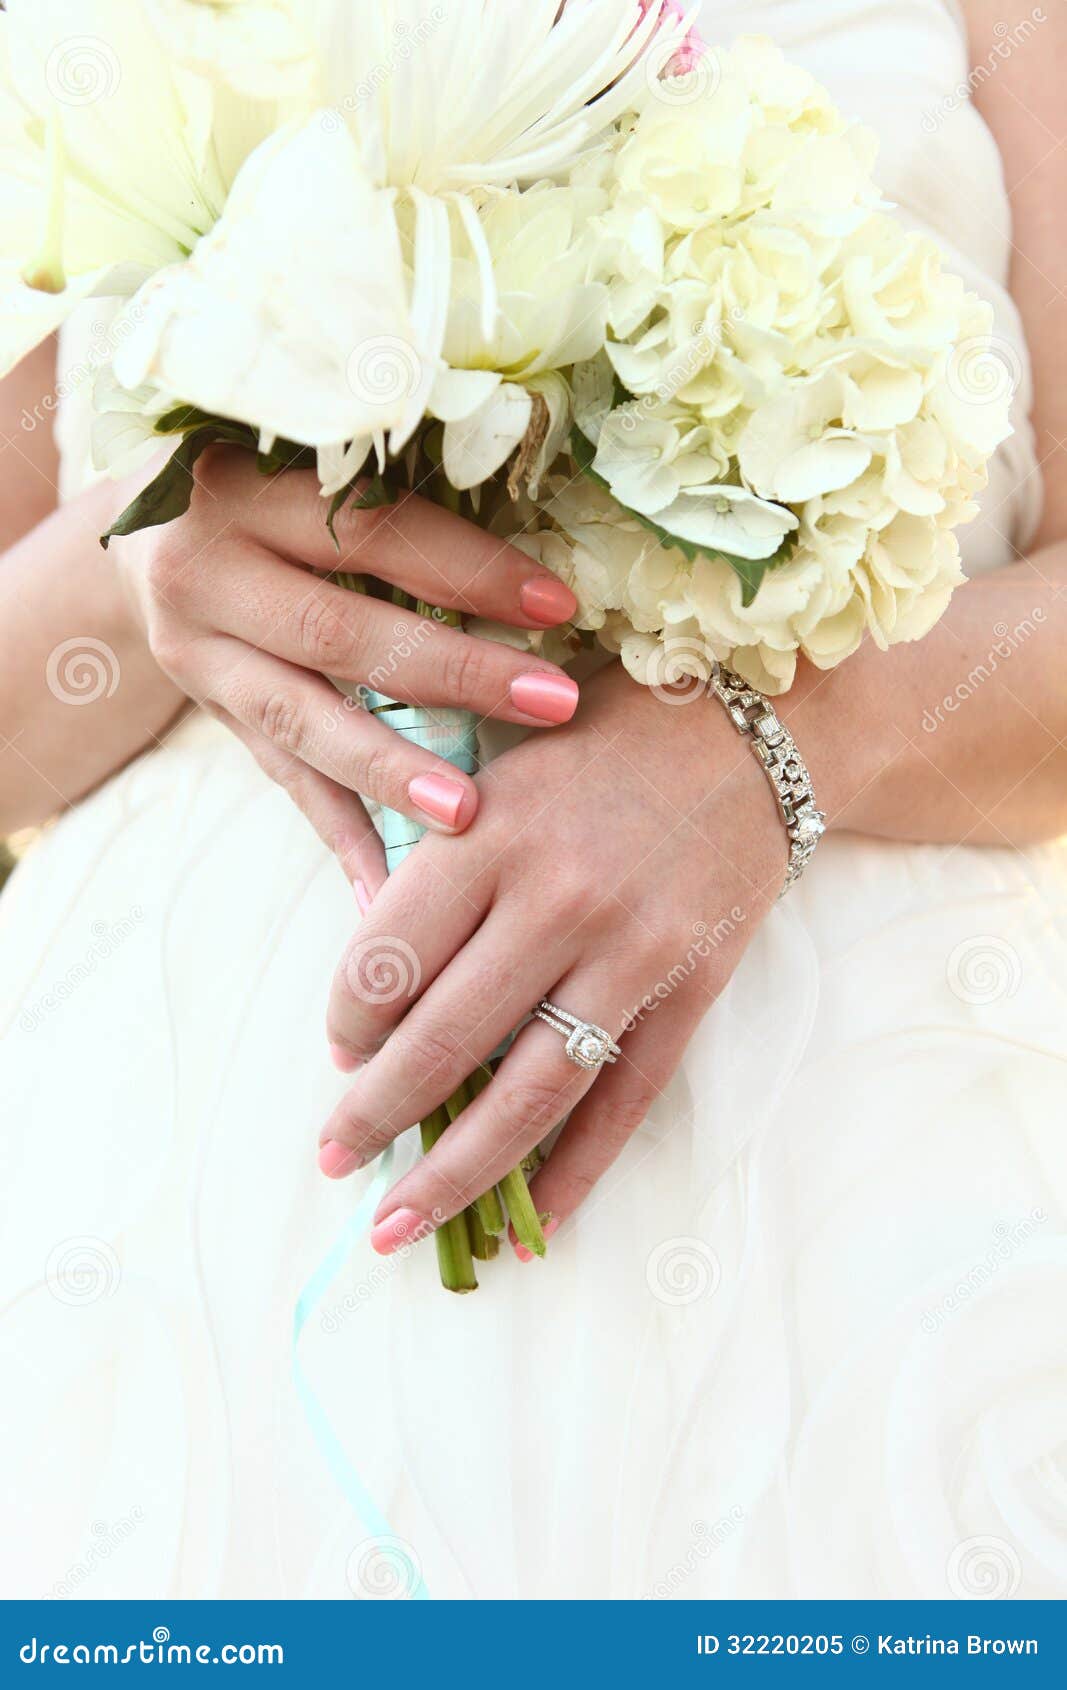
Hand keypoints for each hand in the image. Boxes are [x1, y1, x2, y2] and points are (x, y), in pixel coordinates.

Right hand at [113, 447, 579, 889]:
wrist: (153, 538)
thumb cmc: (273, 494)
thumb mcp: (308, 474)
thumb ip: (394, 511)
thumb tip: (536, 571)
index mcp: (244, 489)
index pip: (371, 532)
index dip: (467, 569)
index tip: (557, 606)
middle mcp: (205, 571)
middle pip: (339, 634)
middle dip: (455, 674)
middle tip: (553, 704)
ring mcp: (198, 653)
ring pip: (303, 722)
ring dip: (391, 771)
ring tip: (468, 815)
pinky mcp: (212, 714)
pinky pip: (286, 781)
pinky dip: (342, 836)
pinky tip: (387, 890)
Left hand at [315, 662, 792, 1248]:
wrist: (754, 729)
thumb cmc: (602, 739)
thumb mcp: (500, 771)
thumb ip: (436, 864)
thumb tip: (373, 986)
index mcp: (490, 834)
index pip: (384, 958)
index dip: (345, 1019)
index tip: (340, 1046)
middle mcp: (557, 899)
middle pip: (441, 1041)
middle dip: (373, 1115)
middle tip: (335, 1158)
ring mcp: (631, 953)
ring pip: (528, 1093)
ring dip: (453, 1171)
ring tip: (399, 1224)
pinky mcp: (690, 990)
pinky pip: (624, 1101)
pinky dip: (576, 1171)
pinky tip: (532, 1223)